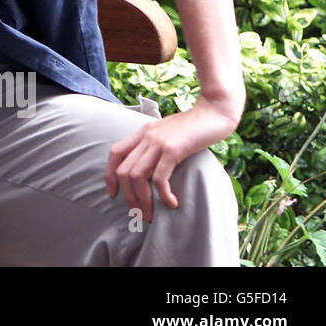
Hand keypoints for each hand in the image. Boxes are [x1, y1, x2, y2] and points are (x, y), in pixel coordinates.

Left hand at [105, 95, 239, 221]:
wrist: (215, 110)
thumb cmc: (196, 125)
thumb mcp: (169, 132)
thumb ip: (157, 144)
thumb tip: (152, 166)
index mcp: (142, 132)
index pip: (115, 153)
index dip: (110, 175)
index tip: (113, 194)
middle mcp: (146, 136)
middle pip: (124, 170)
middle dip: (128, 196)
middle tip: (138, 213)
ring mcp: (158, 142)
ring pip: (137, 176)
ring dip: (142, 200)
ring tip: (150, 215)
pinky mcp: (173, 150)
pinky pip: (160, 177)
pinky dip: (163, 194)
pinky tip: (172, 203)